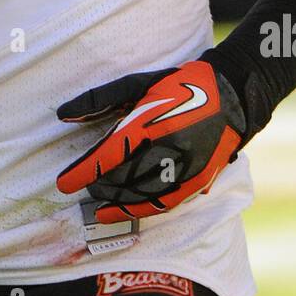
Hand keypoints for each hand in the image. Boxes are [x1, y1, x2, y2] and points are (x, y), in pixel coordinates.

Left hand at [55, 56, 245, 221]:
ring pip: (140, 194)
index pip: (107, 156)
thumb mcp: (138, 84)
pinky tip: (121, 211)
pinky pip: (163, 204)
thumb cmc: (179, 85)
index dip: (83, 172)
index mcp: (149, 124)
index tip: (64, 183)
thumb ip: (100, 100)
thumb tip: (64, 114)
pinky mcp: (197, 180)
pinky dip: (139, 209)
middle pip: (122, 178)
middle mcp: (166, 150)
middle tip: (84, 184)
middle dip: (98, 185)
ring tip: (99, 198)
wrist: (231, 95)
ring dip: (115, 199)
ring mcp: (184, 168)